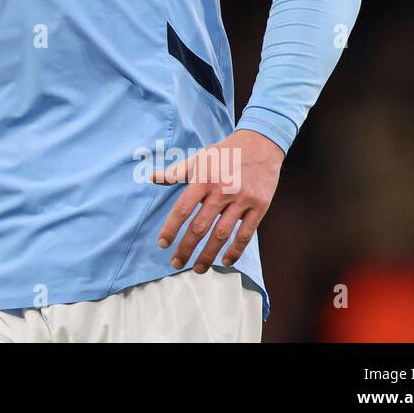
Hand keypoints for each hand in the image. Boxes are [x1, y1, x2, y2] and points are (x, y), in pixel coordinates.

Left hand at [149, 128, 284, 273]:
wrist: (261, 144)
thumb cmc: (226, 152)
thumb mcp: (199, 158)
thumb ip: (176, 172)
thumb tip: (153, 177)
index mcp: (203, 180)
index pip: (182, 209)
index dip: (170, 229)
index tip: (162, 244)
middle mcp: (221, 192)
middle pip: (200, 227)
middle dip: (186, 248)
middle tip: (176, 263)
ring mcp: (241, 201)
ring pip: (221, 235)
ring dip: (208, 255)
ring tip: (198, 268)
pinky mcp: (258, 207)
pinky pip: (245, 234)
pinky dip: (235, 250)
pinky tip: (225, 261)